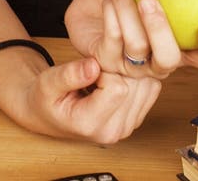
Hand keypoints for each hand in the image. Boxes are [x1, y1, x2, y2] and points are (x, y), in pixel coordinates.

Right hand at [16, 56, 161, 143]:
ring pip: (146, 86)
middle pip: (134, 87)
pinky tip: (116, 76)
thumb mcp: (48, 83)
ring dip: (128, 73)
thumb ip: (69, 75)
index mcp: (91, 125)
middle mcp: (113, 131)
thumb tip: (93, 65)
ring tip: (104, 74)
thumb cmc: (46, 98)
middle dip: (118, 69)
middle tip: (97, 69)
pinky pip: (151, 90)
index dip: (105, 69)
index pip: (117, 88)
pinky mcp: (135, 119)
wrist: (48, 113)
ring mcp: (127, 127)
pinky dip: (137, 77)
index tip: (90, 67)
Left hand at [66, 0, 197, 78]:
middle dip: (159, 30)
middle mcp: (161, 60)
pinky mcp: (109, 59)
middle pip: (168, 60)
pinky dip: (111, 17)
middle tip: (149, 0)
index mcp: (186, 47)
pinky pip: (111, 43)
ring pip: (136, 49)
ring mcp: (135, 64)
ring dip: (128, 14)